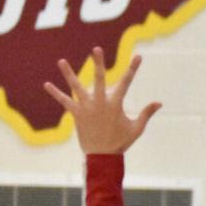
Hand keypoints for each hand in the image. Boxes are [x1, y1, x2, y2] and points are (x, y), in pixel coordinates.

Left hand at [44, 46, 160, 153]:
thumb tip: (159, 103)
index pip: (126, 82)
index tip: (138, 56)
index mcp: (116, 104)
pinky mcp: (77, 114)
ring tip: (61, 61)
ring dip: (68, 74)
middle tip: (96, 48)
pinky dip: (56, 93)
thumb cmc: (120, 142)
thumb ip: (146, 113)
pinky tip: (46, 84)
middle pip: (99, 78)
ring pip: (76, 87)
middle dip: (98, 63)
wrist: (102, 157)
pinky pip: (65, 102)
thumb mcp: (136, 128)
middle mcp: (100, 102)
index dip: (133, 69)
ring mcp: (87, 107)